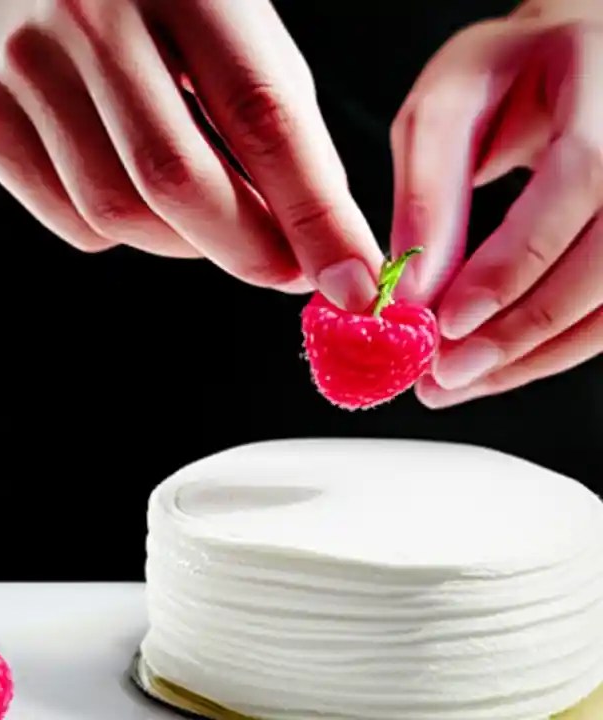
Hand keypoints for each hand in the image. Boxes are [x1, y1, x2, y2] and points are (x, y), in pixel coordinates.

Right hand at [0, 0, 383, 309]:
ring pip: (117, 212)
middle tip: (291, 270)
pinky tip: (145, 197)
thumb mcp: (232, 18)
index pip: (260, 115)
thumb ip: (270, 113)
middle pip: (175, 179)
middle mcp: (89, 20)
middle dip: (248, 248)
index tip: (352, 275)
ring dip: (187, 244)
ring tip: (217, 219)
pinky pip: (72, 221)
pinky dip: (125, 233)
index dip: (313, 211)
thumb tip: (306, 234)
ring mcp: (26, 70)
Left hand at [390, 1, 602, 407]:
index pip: (579, 181)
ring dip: (534, 355)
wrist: (573, 64)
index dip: (515, 260)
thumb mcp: (447, 104)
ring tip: (456, 385)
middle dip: (521, 327)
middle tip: (444, 373)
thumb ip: (430, 185)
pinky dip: (552, 351)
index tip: (449, 318)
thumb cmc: (507, 75)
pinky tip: (497, 369)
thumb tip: (414, 284)